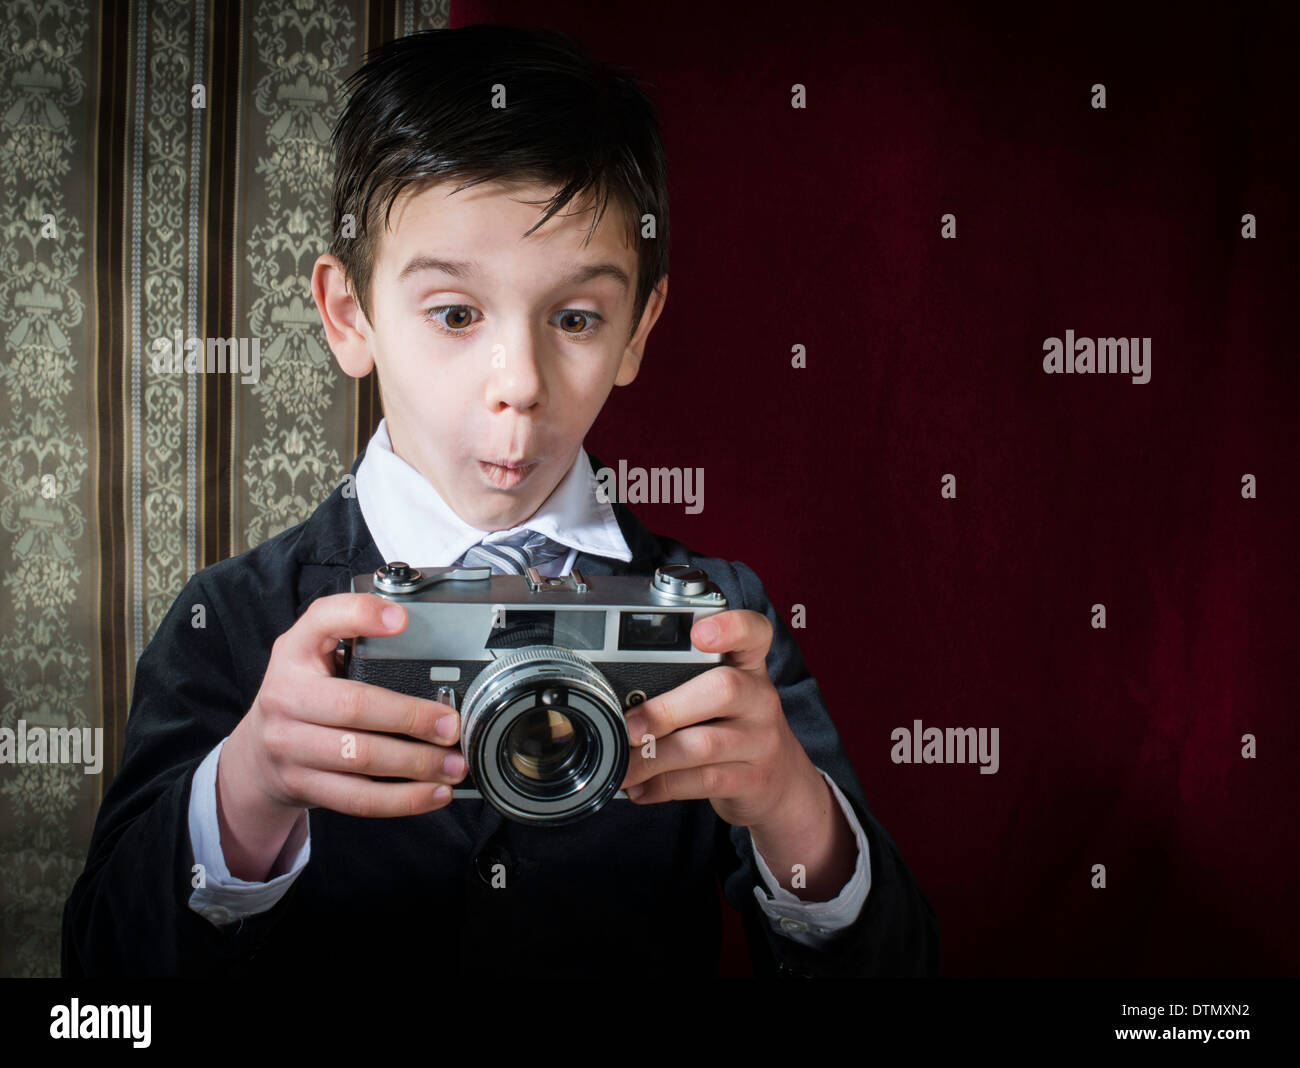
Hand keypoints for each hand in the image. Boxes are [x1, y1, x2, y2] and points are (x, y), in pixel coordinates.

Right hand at [217, 593, 465, 879]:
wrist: (254, 758)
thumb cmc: (301, 698)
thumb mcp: (311, 655)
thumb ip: (350, 638)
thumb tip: (420, 638)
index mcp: (293, 653)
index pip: (322, 620)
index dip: (360, 615)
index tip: (401, 619)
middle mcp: (286, 696)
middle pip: (354, 705)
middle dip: (411, 717)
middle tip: (450, 725)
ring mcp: (289, 746)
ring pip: (360, 757)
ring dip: (416, 764)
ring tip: (453, 765)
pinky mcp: (302, 785)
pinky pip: (358, 798)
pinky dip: (403, 799)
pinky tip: (434, 792)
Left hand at [618, 609, 822, 829]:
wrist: (781, 782)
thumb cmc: (735, 727)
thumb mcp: (723, 695)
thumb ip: (682, 683)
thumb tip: (616, 699)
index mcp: (749, 666)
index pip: (753, 632)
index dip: (730, 627)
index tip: (699, 634)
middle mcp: (760, 698)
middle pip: (723, 689)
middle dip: (667, 710)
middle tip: (630, 728)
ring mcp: (760, 740)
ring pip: (704, 744)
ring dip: (654, 758)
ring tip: (624, 766)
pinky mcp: (752, 779)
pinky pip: (703, 781)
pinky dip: (663, 786)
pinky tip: (640, 788)